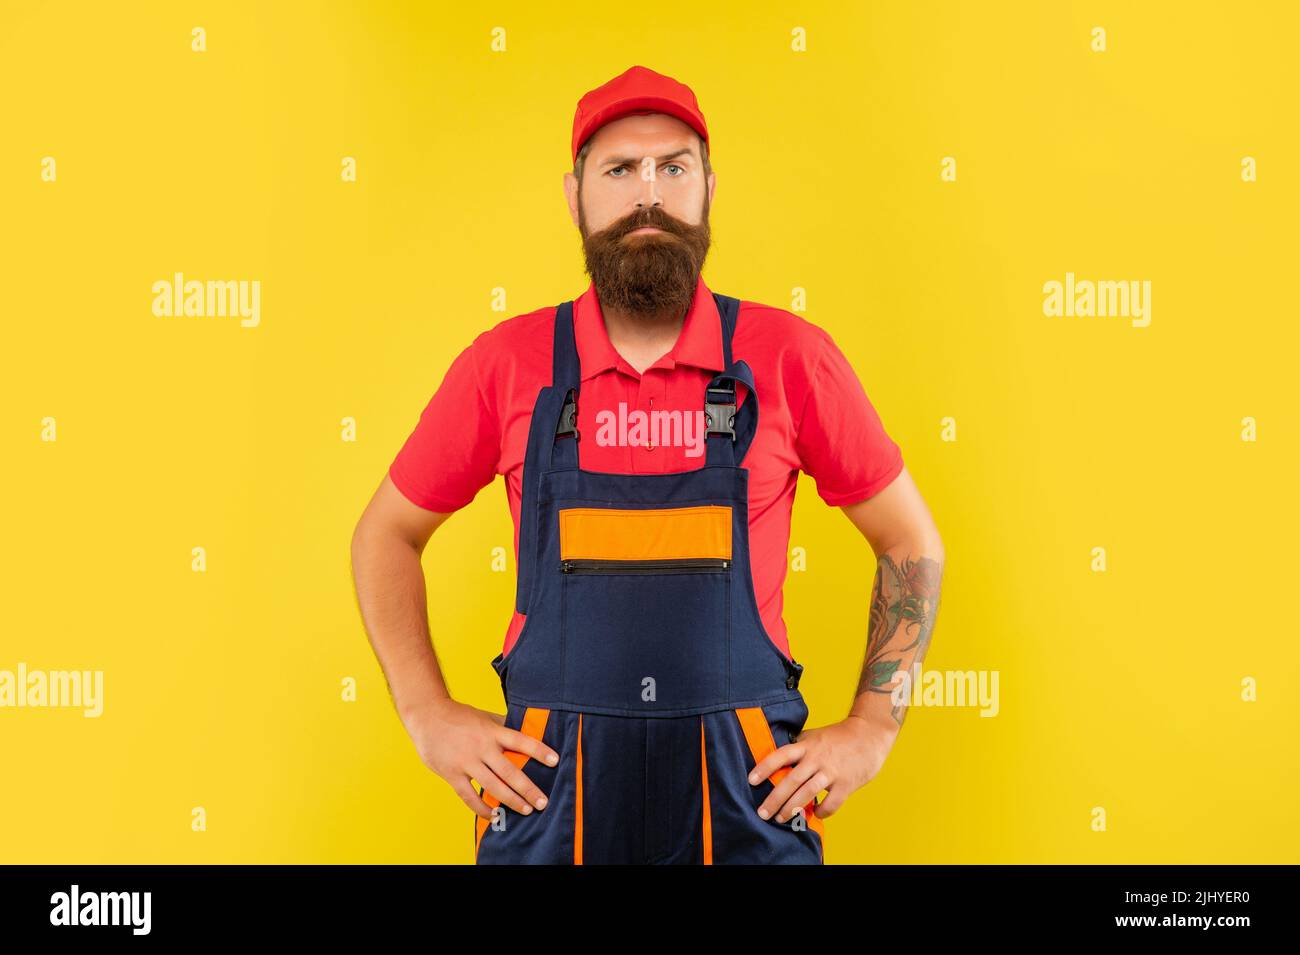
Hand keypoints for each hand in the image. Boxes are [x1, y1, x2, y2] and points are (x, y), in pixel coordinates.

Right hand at [403, 697, 559, 819]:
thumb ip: (502, 727)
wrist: (427, 716)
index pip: (521, 741)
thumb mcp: (484, 717)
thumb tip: (526, 732)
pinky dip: (482, 808)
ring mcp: (466, 762)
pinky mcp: (452, 774)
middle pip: (510, 771)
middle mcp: (482, 747)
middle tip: (543, 802)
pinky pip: (469, 796)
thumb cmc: (459, 717)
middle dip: (529, 789)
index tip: (555, 761)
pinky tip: (494, 815)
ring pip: (493, 786)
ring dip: (511, 801)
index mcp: (492, 731)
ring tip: (526, 810)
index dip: (539, 750)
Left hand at [750, 715, 894, 822]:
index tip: (752, 780)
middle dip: (774, 798)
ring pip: (808, 793)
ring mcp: (832, 771)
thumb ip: (799, 748)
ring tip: (781, 818)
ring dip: (792, 808)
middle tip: (762, 813)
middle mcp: (817, 758)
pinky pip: (831, 803)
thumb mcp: (815, 736)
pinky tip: (815, 813)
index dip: (765, 767)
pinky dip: (821, 811)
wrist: (869, 734)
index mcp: (807, 745)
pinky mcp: (847, 783)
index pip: (781, 755)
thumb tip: (778, 761)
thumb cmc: (839, 737)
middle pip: (791, 780)